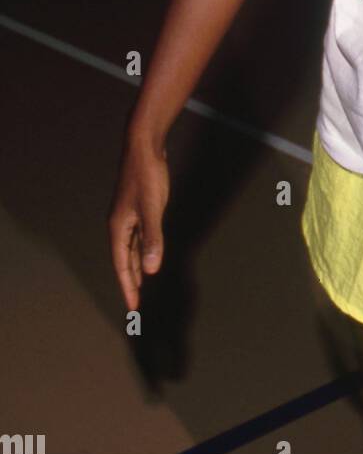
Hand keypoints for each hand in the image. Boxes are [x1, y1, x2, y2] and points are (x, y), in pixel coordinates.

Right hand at [108, 131, 169, 310]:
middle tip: (135, 303)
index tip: (133, 307)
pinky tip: (146, 254)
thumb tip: (151, 270)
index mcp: (119, 228)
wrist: (144, 146)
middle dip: (129, 281)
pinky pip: (137, 237)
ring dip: (134, 267)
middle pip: (123, 260)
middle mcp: (120, 224)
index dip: (128, 286)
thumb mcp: (152, 208)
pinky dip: (140, 250)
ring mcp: (128, 215)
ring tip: (139, 284)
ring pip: (130, 249)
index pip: (121, 265)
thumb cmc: (147, 175)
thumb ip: (152, 239)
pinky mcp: (137, 207)